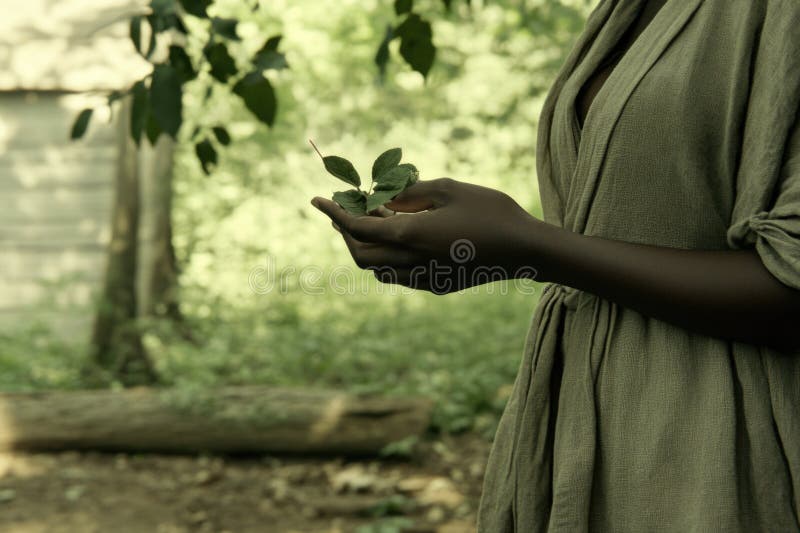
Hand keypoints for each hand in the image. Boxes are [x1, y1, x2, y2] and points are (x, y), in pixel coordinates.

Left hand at [311, 178, 543, 293]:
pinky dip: (388, 257)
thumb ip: (410, 191)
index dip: (334, 214)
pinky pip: (399, 275)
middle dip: (347, 232)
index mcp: (411, 236)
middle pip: (361, 254)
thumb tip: (381, 194)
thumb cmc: (491, 211)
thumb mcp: (448, 188)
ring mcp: (424, 279)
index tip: (317, 200)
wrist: (525, 250)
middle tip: (350, 208)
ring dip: (368, 246)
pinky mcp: (437, 286)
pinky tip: (401, 236)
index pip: (358, 228)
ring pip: (378, 268)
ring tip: (378, 217)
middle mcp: (412, 263)